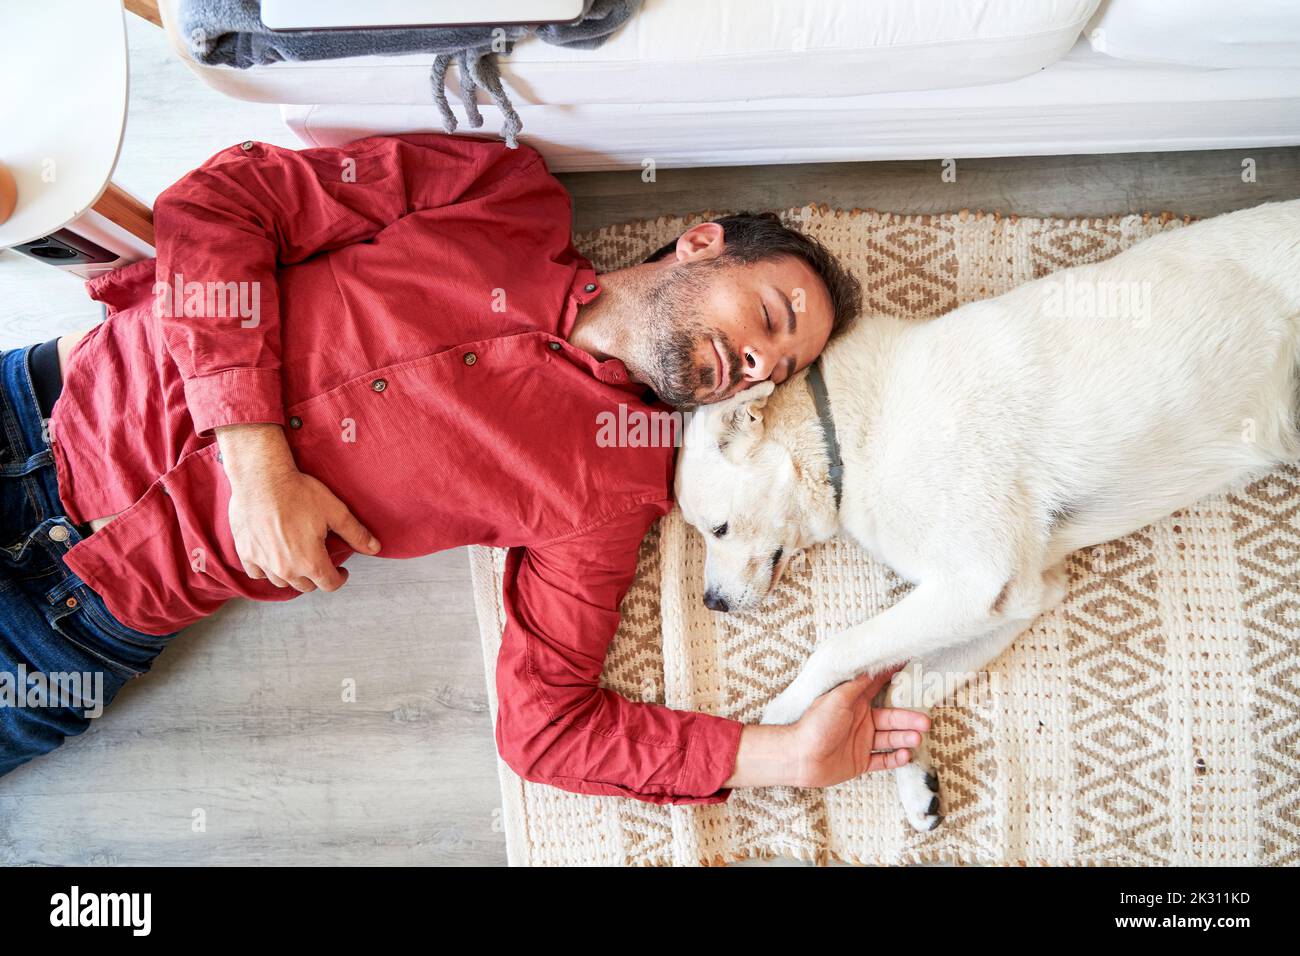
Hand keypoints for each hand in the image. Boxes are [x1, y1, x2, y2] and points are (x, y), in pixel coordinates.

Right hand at [216, 423, 380, 591]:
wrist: (261, 478)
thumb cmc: (299, 493)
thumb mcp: (335, 511)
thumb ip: (356, 533)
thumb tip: (375, 548)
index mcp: (310, 562)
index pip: (329, 584)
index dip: (340, 578)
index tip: (342, 570)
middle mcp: (286, 569)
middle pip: (306, 586)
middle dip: (318, 577)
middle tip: (322, 561)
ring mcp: (263, 562)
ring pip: (282, 582)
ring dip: (293, 575)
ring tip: (300, 560)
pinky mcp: (246, 552)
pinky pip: (257, 573)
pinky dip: (267, 570)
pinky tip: (274, 558)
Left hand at [788, 668, 926, 786]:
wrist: (799, 757)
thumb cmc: (815, 724)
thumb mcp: (837, 698)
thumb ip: (857, 685)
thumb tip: (872, 666)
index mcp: (854, 702)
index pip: (878, 687)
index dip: (894, 678)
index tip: (912, 667)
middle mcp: (860, 720)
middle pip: (891, 718)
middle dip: (909, 719)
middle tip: (926, 721)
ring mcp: (861, 741)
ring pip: (890, 739)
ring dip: (905, 738)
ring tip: (917, 738)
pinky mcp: (860, 761)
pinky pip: (883, 760)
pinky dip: (895, 758)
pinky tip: (905, 756)